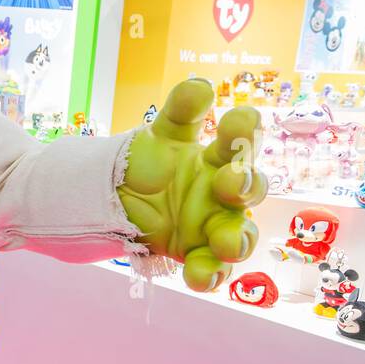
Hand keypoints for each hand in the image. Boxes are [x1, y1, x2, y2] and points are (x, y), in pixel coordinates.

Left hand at [117, 79, 266, 291]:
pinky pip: (212, 269)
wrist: (113, 198)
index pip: (243, 138)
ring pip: (241, 235)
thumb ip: (180, 110)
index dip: (245, 130)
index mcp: (219, 155)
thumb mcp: (160, 135)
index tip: (237, 122)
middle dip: (245, 184)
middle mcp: (224, 190)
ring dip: (238, 240)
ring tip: (226, 244)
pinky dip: (208, 275)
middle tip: (230, 182)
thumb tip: (201, 87)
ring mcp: (214, 224)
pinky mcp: (199, 254)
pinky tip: (198, 277)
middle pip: (251, 187)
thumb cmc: (148, 162)